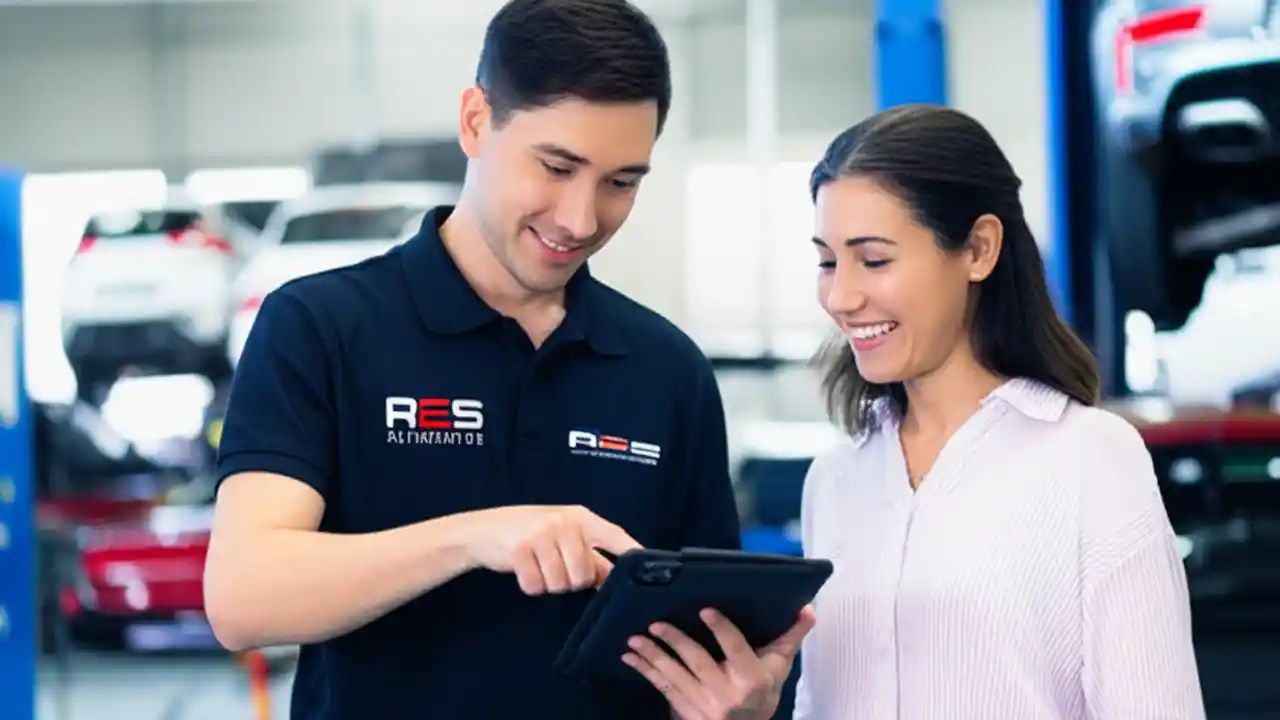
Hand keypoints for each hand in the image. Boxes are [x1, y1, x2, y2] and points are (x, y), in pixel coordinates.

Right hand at [462, 505, 639, 594]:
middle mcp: (564, 522)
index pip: (615, 536)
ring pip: (562, 584)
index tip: (651, 572)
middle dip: (570, 580)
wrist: (482, 531)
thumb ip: (589, 553)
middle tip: (552, 565)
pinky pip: (536, 586)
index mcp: (580, 517)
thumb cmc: (528, 533)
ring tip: (537, 564)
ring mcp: (542, 534)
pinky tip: (522, 569)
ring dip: (548, 583)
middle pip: (585, 575)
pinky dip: (529, 585)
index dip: (632, 555)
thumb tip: (616, 578)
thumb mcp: (562, 534)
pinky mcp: (521, 550)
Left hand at [623, 606, 816, 719]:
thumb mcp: (780, 667)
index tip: (706, 610)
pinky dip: (645, 672)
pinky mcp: (686, 712)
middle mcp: (727, 693)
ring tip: (634, 640)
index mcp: (752, 678)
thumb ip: (791, 637)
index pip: (735, 649)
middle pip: (699, 662)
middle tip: (656, 624)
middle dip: (676, 642)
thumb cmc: (763, 694)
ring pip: (675, 677)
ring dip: (652, 657)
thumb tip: (808, 608)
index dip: (721, 630)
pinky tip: (630, 658)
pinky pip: (663, 689)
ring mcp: (704, 705)